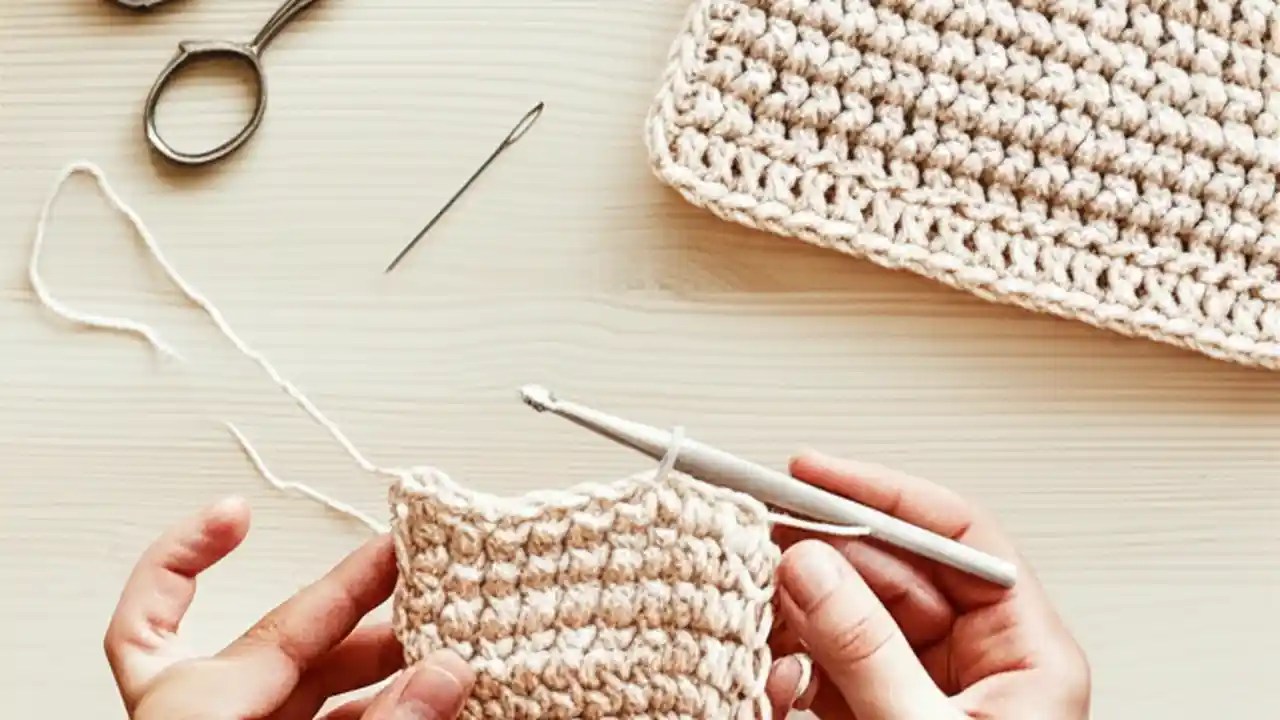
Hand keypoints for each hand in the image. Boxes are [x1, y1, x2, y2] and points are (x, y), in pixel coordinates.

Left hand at [104, 496, 474, 718]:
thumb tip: (445, 671)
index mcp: (183, 717)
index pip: (153, 623)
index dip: (183, 555)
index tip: (234, 512)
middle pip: (276, 645)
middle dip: (354, 605)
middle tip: (414, 569)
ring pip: (315, 685)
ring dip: (385, 660)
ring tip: (445, 640)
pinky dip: (387, 703)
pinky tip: (430, 690)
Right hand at [763, 451, 1089, 718]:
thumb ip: (867, 651)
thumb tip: (813, 568)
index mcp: (1029, 658)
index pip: (962, 540)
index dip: (887, 496)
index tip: (817, 473)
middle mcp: (984, 669)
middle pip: (899, 574)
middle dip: (828, 558)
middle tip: (769, 538)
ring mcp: (933, 698)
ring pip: (860, 620)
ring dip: (805, 613)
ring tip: (765, 606)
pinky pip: (839, 670)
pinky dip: (801, 664)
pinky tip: (779, 662)